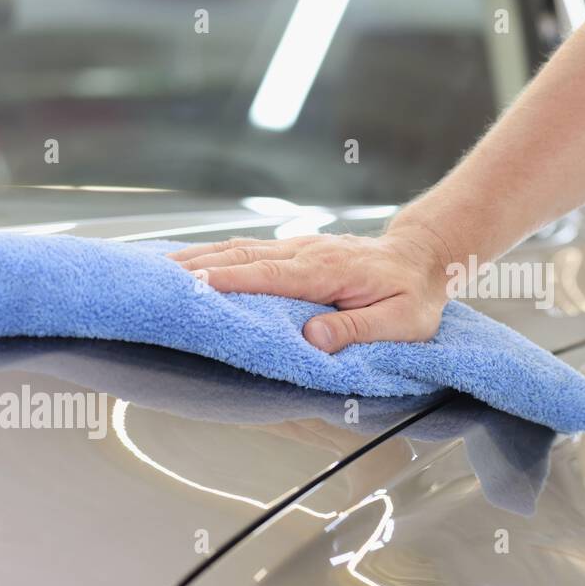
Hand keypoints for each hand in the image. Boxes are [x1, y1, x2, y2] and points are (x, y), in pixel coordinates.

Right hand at [167, 226, 452, 352]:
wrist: (424, 256)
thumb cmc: (412, 295)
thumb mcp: (400, 322)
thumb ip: (357, 330)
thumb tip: (312, 338)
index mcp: (328, 271)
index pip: (271, 275)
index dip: (232, 281)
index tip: (196, 287)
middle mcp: (306, 252)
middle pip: (243, 257)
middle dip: (199, 266)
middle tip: (160, 278)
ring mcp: (296, 247)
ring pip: (239, 249)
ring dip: (198, 257)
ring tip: (160, 268)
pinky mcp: (291, 250)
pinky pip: (246, 250)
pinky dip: (213, 254)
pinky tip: (189, 261)